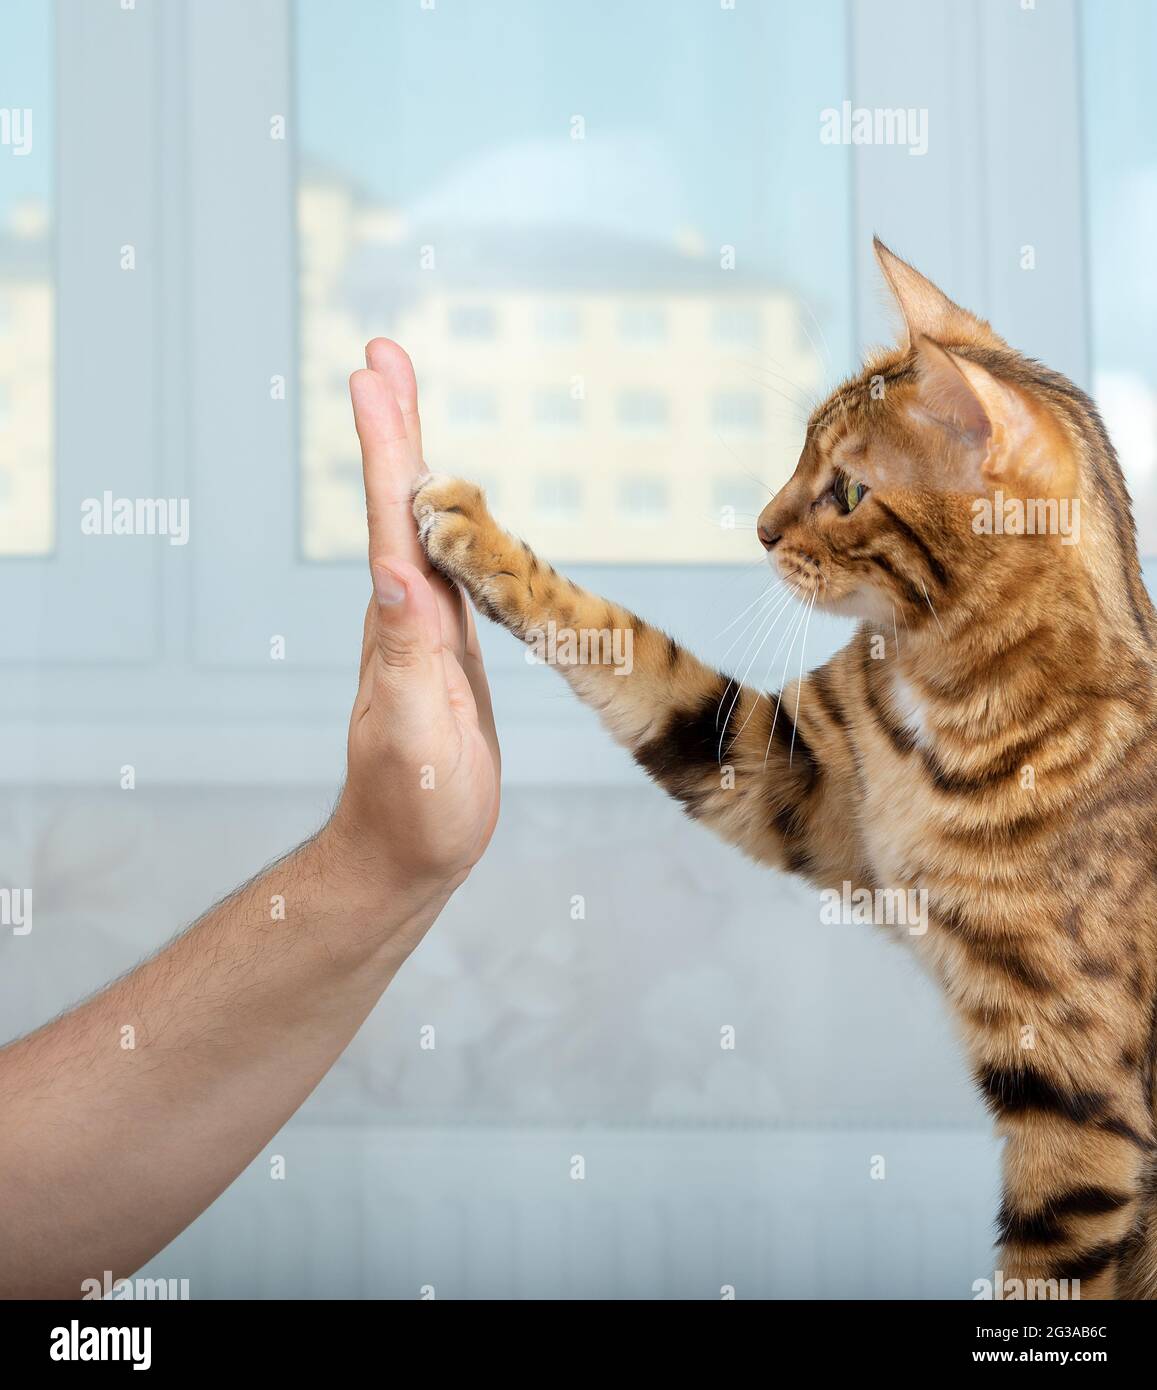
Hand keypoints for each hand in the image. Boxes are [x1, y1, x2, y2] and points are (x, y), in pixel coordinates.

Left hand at [323, 340, 500, 941]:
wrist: (409, 851)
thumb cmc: (413, 806)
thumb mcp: (410, 732)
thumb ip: (402, 656)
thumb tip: (394, 571)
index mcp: (399, 622)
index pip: (391, 518)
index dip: (386, 443)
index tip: (372, 371)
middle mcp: (405, 612)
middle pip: (399, 503)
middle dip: (393, 424)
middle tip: (382, 353)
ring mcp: (425, 629)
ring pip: (420, 526)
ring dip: (411, 459)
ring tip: (403, 401)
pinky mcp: (449, 649)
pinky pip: (448, 566)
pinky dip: (447, 520)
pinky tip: (450, 510)